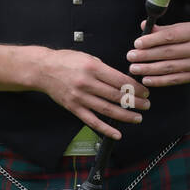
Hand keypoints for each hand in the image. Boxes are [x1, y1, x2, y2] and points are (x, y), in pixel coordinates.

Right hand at [34, 49, 149, 140]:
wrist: (42, 70)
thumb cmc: (66, 60)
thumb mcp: (87, 57)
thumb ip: (104, 68)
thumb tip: (122, 80)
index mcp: (93, 67)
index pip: (120, 80)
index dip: (135, 88)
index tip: (145, 92)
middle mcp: (87, 83)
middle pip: (116, 96)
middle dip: (135, 102)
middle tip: (146, 105)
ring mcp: (80, 97)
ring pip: (107, 110)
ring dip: (125, 116)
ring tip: (138, 117)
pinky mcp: (74, 108)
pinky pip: (92, 121)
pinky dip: (105, 129)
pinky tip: (117, 133)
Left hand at [128, 19, 189, 86]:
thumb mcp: (186, 26)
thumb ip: (165, 29)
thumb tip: (144, 27)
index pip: (171, 36)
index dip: (152, 40)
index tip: (137, 43)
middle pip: (168, 53)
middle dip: (147, 55)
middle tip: (130, 56)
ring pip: (170, 67)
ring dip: (149, 69)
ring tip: (134, 68)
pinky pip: (176, 79)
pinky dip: (160, 81)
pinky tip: (147, 79)